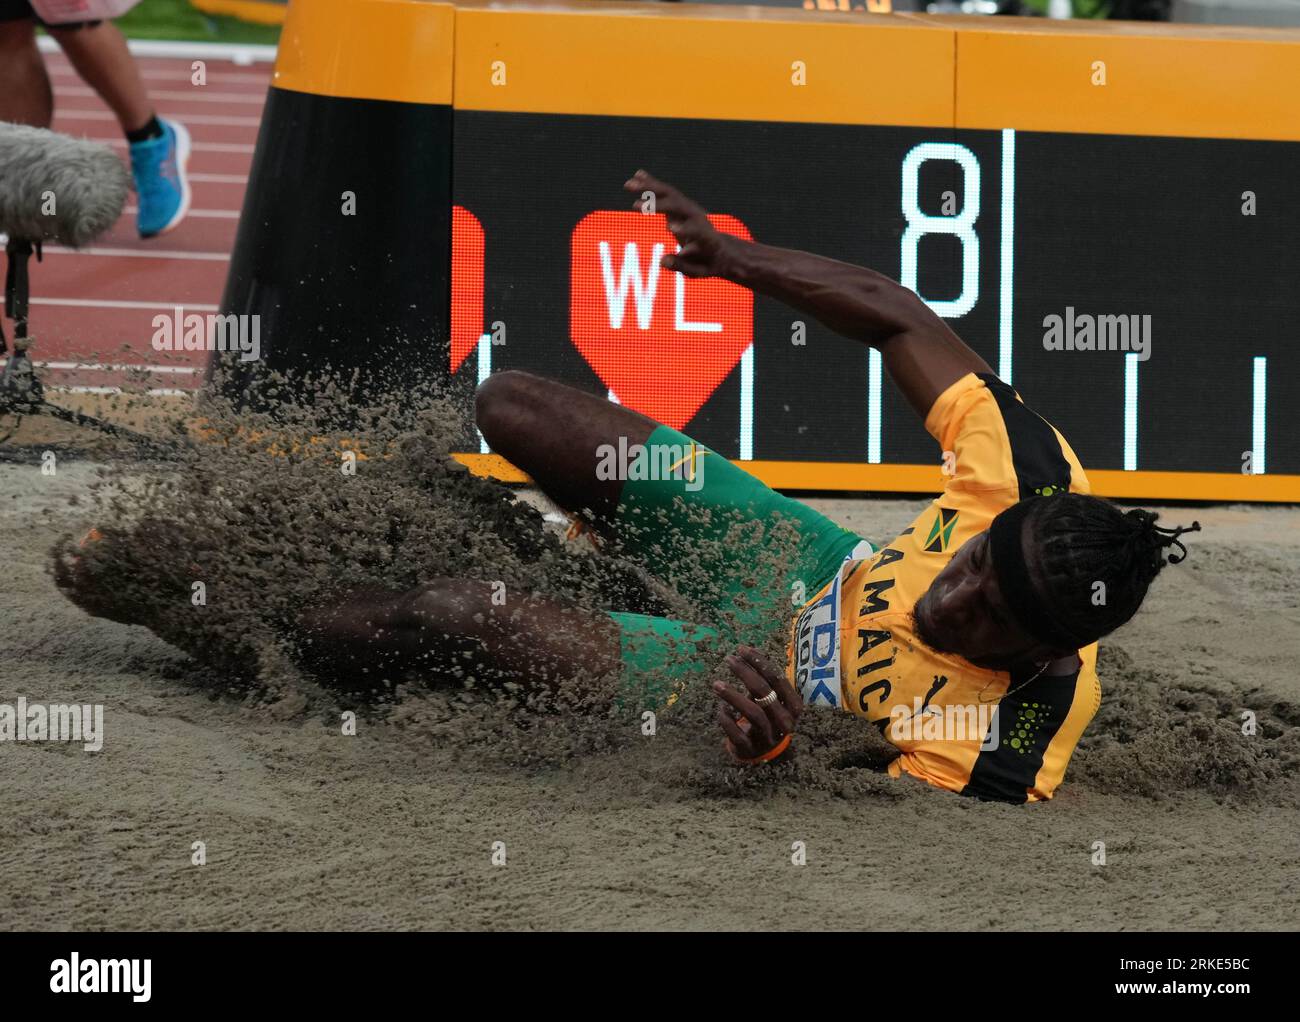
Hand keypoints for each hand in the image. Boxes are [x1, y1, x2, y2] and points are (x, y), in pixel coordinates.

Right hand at [623, 169, 735, 278]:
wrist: (719, 248)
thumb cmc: (706, 263)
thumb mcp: (697, 270)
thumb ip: (681, 265)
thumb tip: (662, 261)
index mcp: (705, 235)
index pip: (695, 229)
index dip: (684, 228)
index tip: (669, 228)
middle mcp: (697, 217)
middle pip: (678, 205)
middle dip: (658, 205)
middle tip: (636, 207)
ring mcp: (689, 208)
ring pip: (669, 194)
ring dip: (649, 188)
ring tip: (628, 185)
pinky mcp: (680, 205)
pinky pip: (665, 192)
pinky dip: (651, 184)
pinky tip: (638, 175)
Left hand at [713, 645, 802, 764]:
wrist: (764, 752)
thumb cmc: (767, 716)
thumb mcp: (771, 696)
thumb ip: (763, 676)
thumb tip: (750, 649)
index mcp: (794, 706)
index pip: (777, 679)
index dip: (759, 662)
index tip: (742, 649)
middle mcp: (785, 722)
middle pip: (764, 692)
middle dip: (744, 673)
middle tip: (729, 660)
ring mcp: (768, 737)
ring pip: (753, 713)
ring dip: (733, 696)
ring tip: (716, 684)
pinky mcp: (751, 749)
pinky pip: (737, 733)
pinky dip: (727, 720)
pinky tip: (720, 709)